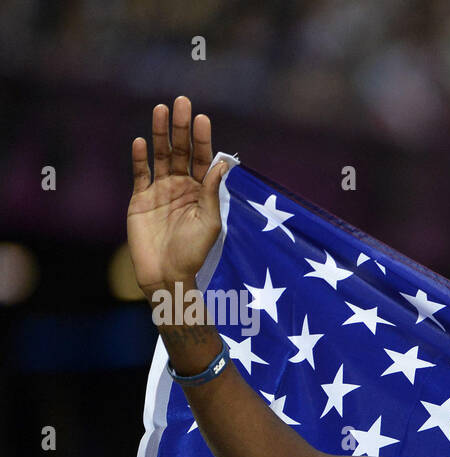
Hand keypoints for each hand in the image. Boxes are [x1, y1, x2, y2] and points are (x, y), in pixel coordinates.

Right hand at [127, 95, 227, 296]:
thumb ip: (211, 192)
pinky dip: (139, 158)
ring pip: (159, 156)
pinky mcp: (139, 198)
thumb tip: (223, 164)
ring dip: (159, 133)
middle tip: (181, 102)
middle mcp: (181, 186)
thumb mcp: (209, 222)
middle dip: (180, 127)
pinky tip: (141, 141)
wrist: (166, 274)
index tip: (202, 118)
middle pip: (180, 150)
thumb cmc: (193, 252)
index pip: (202, 158)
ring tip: (161, 110)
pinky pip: (140, 174)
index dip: (202, 139)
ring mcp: (159, 190)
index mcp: (201, 191)